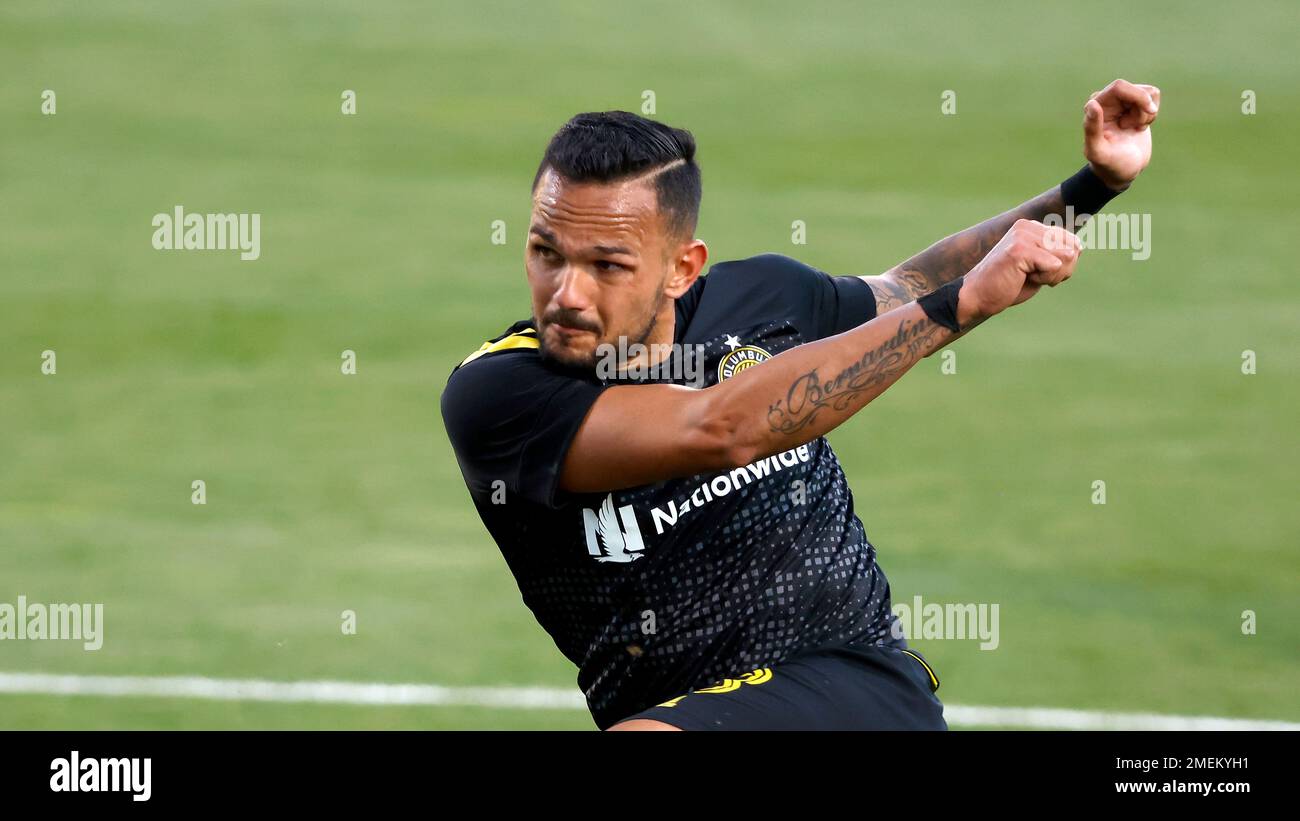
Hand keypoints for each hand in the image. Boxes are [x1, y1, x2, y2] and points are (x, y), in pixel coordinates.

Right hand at [957, 219, 1080, 325]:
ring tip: (1028, 277)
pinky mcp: (1019, 250)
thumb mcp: (1039, 267)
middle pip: (1072, 248)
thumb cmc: (1008, 284)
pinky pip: (1054, 266)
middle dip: (1061, 271)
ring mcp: (1022, 236)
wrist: (978, 296)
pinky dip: (1044, 278)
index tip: (1042, 272)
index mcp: (1032, 227)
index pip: (1072, 241)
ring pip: (1065, 257)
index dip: (1065, 263)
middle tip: (1035, 277)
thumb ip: (1059, 256)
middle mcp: (1027, 226)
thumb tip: (1079, 247)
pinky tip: (1023, 278)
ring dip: (1052, 275)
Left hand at [1083, 79, 1159, 190]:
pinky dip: (1151, 113)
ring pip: (1147, 92)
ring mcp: (1121, 101)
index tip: (1148, 112)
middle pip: (1137, 89)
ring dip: (1147, 112)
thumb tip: (1092, 103)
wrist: (1123, 171)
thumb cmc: (1109, 164)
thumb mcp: (1098, 152)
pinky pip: (1152, 96)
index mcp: (1094, 106)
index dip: (1138, 96)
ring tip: (1135, 128)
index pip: (1119, 87)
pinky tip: (1140, 126)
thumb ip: (1092, 129)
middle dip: (1144, 108)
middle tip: (1137, 127)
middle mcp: (1106, 100)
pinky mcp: (1135, 105)